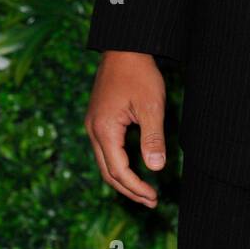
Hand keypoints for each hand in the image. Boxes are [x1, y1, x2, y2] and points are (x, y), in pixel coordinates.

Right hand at [84, 51, 166, 207]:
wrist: (125, 47)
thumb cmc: (139, 74)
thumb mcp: (151, 106)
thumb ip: (153, 138)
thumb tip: (156, 169)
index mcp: (104, 130)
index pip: (119, 170)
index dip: (136, 187)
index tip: (154, 198)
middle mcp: (93, 130)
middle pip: (108, 172)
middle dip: (129, 189)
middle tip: (150, 201)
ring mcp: (93, 124)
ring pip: (105, 162)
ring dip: (123, 179)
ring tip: (143, 191)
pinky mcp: (98, 119)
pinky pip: (105, 149)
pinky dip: (119, 163)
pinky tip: (133, 167)